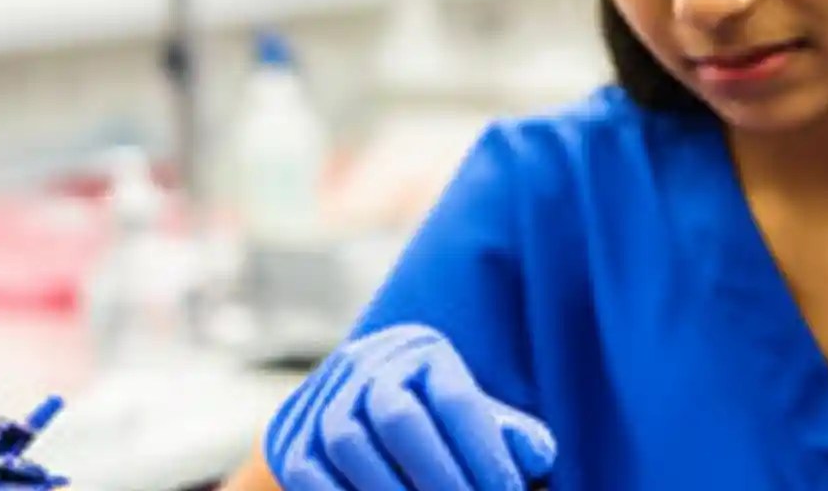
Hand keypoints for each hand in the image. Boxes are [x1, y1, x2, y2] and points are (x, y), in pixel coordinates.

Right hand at [265, 325, 555, 490]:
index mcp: (423, 350)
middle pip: (399, 418)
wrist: (366, 426)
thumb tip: (537, 456)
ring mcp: (323, 395)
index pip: (456, 399)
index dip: (485, 453)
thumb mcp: (485, 428)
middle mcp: (367, 360)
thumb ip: (516, 440)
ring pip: (350, 445)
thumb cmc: (447, 432)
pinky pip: (310, 474)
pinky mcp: (290, 436)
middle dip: (439, 477)